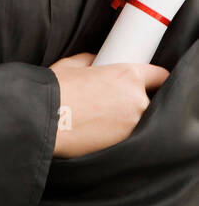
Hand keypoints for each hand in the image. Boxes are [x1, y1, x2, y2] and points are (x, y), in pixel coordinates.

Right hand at [48, 51, 169, 157]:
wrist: (44, 119)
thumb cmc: (57, 90)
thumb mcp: (72, 65)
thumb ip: (90, 60)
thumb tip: (95, 61)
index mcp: (127, 75)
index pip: (159, 76)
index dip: (156, 79)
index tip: (152, 82)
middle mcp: (137, 100)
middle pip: (149, 100)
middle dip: (137, 100)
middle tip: (115, 102)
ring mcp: (133, 125)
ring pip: (139, 120)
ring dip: (128, 119)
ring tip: (105, 119)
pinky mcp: (124, 145)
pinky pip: (129, 136)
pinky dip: (120, 134)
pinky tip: (101, 132)